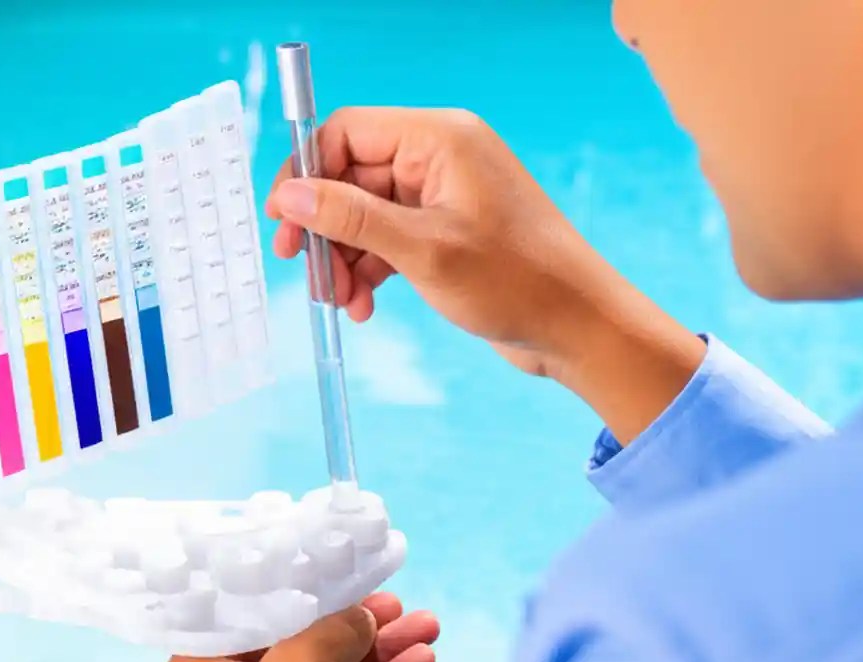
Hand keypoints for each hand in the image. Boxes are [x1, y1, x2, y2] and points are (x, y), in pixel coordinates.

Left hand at [160, 593, 438, 661]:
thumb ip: (333, 627)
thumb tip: (360, 616)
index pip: (249, 610)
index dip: (294, 583)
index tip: (332, 562)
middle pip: (301, 639)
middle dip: (356, 620)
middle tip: (393, 600)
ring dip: (383, 649)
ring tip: (427, 625)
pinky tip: (422, 661)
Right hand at [266, 108, 703, 442]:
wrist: (579, 328)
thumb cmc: (519, 282)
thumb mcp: (423, 251)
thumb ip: (352, 217)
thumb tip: (292, 195)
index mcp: (440, 139)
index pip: (347, 132)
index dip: (307, 174)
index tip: (283, 222)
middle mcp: (441, 157)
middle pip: (351, 177)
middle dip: (326, 229)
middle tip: (306, 274)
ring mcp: (445, 195)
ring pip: (366, 213)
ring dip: (344, 256)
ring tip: (340, 301)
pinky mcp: (448, 230)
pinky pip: (389, 238)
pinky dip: (370, 268)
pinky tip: (364, 305)